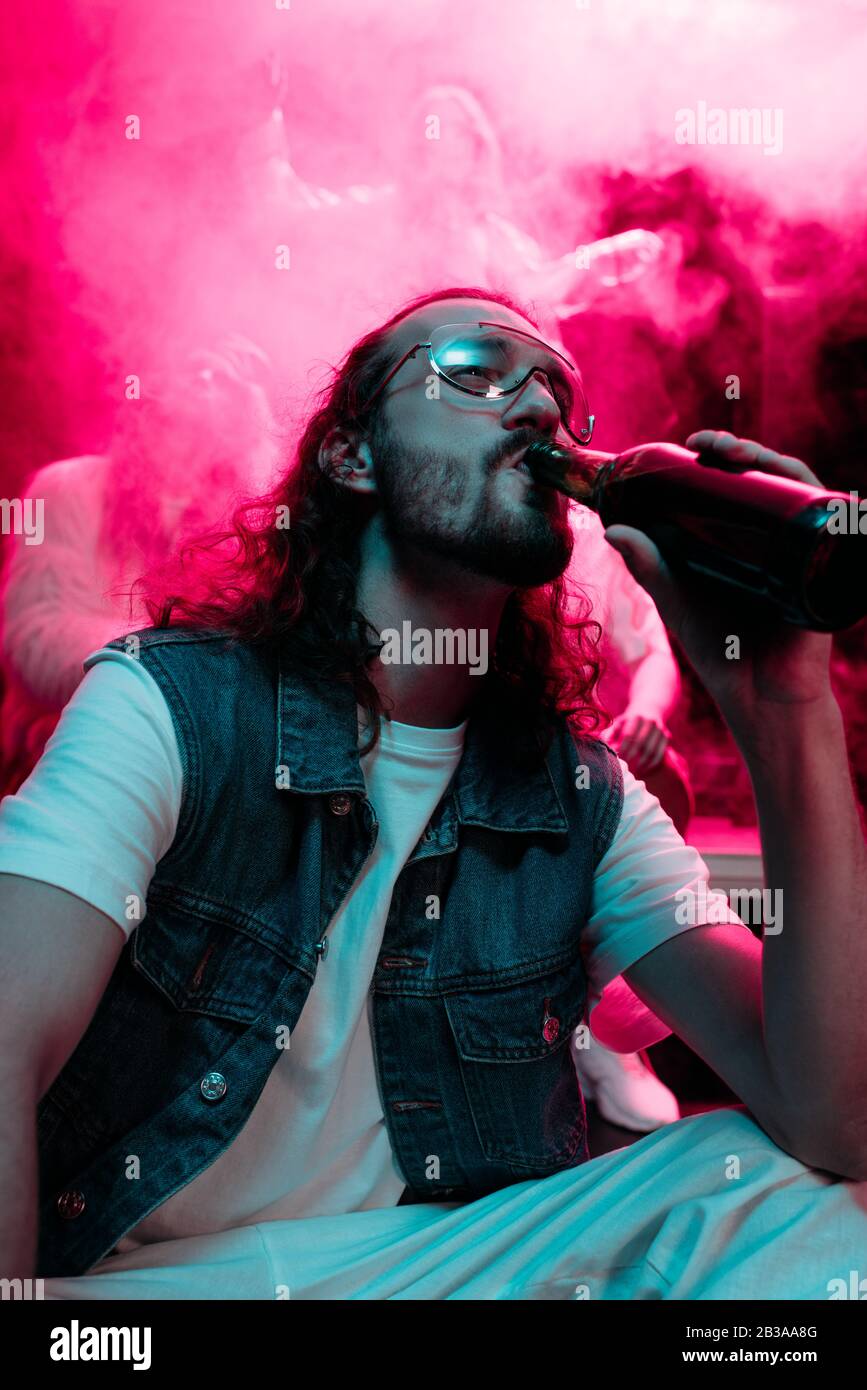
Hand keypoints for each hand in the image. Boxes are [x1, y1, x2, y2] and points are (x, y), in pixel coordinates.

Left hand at [601, 431, 832, 727]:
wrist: (757, 695)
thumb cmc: (721, 648)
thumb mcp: (677, 599)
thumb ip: (648, 566)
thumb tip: (612, 530)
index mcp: (744, 538)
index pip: (739, 482)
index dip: (721, 455)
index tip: (692, 442)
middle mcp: (776, 538)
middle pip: (767, 478)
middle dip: (742, 450)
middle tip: (707, 443)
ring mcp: (801, 549)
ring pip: (795, 490)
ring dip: (772, 462)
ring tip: (737, 454)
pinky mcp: (822, 569)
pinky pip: (830, 523)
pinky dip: (815, 496)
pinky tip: (793, 480)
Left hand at [602, 709, 670, 774]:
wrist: (650, 708)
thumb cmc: (629, 720)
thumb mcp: (619, 722)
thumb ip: (610, 733)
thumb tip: (604, 745)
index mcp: (636, 717)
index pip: (628, 735)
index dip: (623, 748)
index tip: (618, 758)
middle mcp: (650, 721)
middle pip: (640, 743)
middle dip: (632, 757)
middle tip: (626, 767)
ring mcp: (660, 729)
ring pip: (652, 750)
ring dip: (643, 762)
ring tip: (635, 771)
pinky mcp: (666, 736)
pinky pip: (660, 753)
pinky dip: (653, 763)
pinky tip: (645, 768)